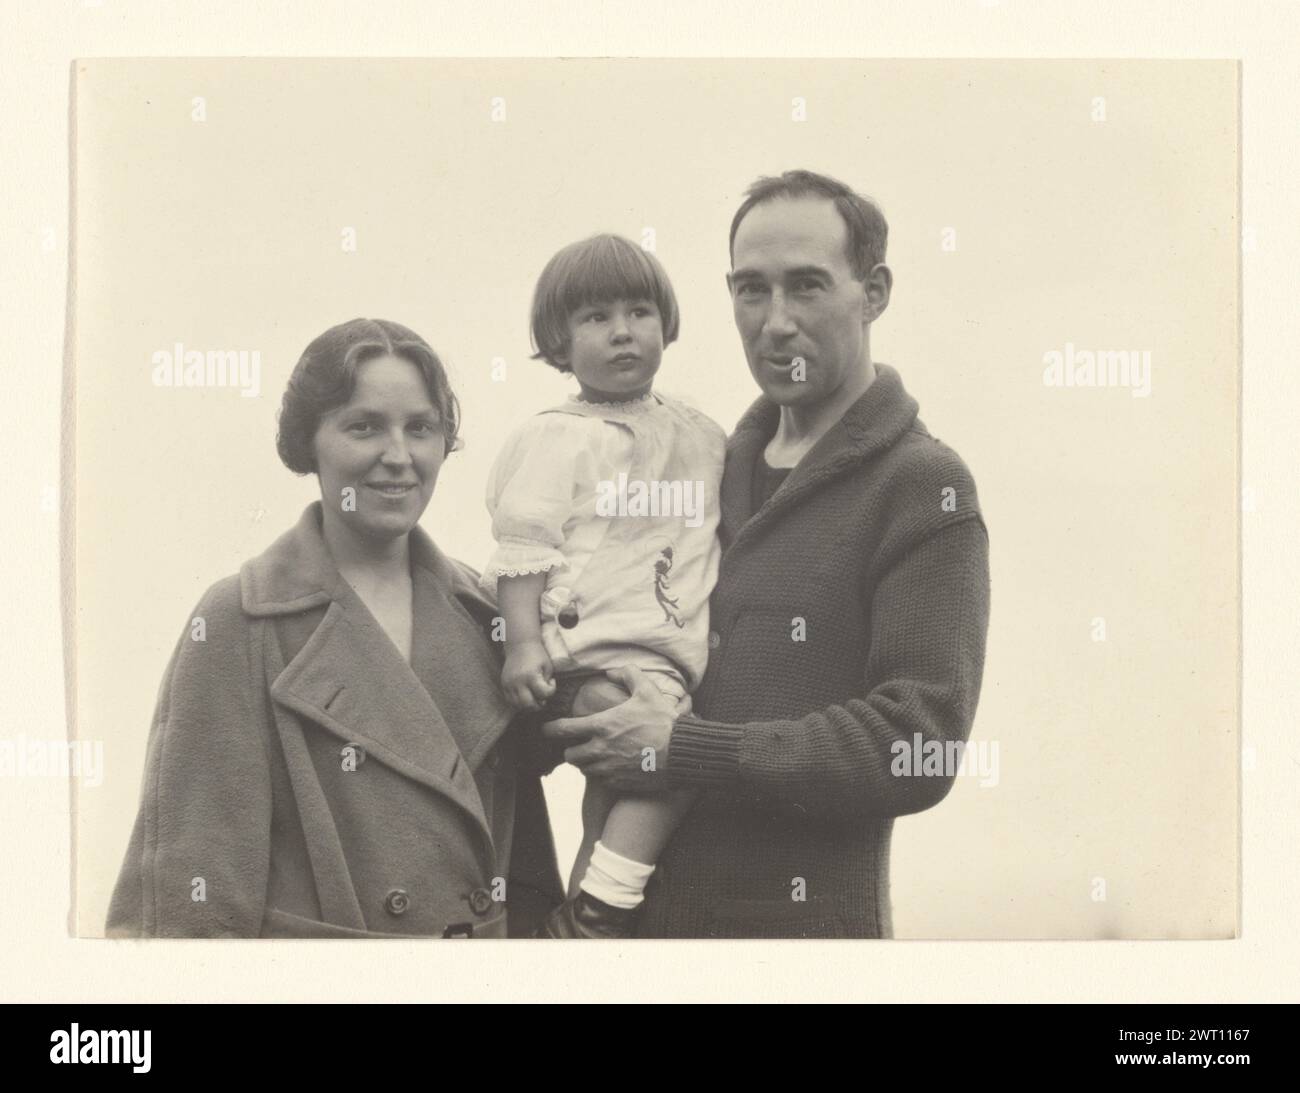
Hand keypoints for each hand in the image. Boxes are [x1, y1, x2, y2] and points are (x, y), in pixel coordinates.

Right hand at [501, 640, 556, 710]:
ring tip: (534, 697)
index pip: (544, 694)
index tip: (552, 682)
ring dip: (528, 706)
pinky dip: (518, 703)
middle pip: (529, 705)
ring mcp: (509, 684)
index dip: (551, 691)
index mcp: (531, 675)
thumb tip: (543, 699)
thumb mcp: (547, 666)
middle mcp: (518, 681)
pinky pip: (510, 700)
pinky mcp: (504, 684)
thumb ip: (547, 683)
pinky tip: (526, 696)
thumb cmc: (537, 655)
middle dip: (538, 705)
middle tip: (543, 698)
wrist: (520, 645)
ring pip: (518, 705)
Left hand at [541, 665, 679, 791]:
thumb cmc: (663, 721)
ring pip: (583, 770)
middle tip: (578, 744)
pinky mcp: (619, 783)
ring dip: (586, 763)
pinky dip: (602, 775)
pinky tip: (612, 766)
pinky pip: (601, 781)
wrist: (682, 752)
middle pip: (569, 755)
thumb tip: (611, 672)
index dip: (550, 729)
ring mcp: (609, 769)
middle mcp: (600, 749)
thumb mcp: (647, 691)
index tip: (546, 729)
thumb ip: (627, 675)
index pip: (563, 729)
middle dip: (571, 749)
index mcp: (602, 726)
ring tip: (595, 756)